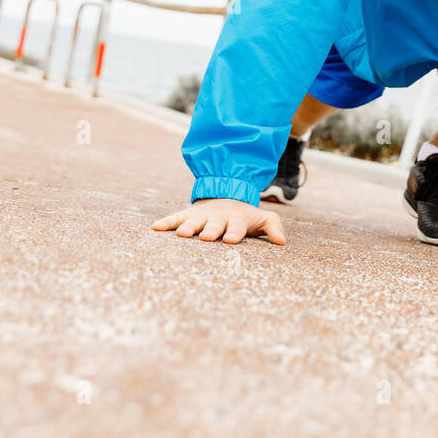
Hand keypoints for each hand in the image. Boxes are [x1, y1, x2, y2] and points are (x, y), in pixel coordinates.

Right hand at [151, 198, 286, 244]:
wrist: (226, 195)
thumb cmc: (245, 216)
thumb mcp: (262, 219)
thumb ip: (273, 227)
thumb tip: (282, 242)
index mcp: (236, 219)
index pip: (236, 227)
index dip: (234, 232)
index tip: (230, 240)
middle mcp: (218, 216)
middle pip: (213, 224)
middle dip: (210, 230)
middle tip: (204, 237)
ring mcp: (202, 215)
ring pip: (194, 220)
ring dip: (187, 226)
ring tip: (181, 234)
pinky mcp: (187, 215)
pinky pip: (175, 218)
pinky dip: (165, 222)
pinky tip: (155, 227)